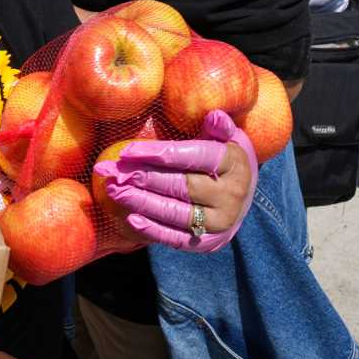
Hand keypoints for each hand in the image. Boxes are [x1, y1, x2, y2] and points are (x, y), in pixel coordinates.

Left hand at [97, 109, 256, 252]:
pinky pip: (176, 237)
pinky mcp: (208, 243)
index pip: (193, 156)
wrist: (244, 199)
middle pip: (181, 186)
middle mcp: (230, 196)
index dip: (158, 153)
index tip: (127, 151)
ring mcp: (220, 222)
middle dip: (143, 178)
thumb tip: (213, 115)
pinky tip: (131, 217)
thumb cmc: (227, 160)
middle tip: (114, 172)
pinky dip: (152, 229)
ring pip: (175, 213)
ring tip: (114, 190)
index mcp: (235, 164)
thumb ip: (219, 127)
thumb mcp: (230, 139)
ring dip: (141, 202)